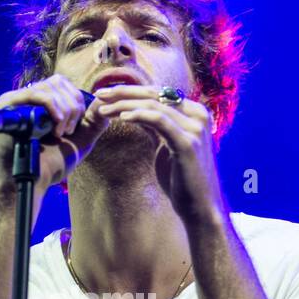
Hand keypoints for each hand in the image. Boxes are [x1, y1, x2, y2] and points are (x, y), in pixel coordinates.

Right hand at [0, 74, 110, 201]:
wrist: (33, 182)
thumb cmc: (53, 165)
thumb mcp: (80, 139)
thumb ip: (94, 120)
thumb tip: (105, 98)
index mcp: (38, 104)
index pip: (60, 84)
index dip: (75, 100)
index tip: (75, 126)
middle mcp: (23, 99)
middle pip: (56, 82)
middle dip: (71, 106)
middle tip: (67, 132)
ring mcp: (12, 101)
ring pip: (48, 87)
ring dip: (63, 111)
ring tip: (59, 133)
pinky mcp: (4, 106)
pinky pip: (36, 94)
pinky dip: (52, 107)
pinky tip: (56, 126)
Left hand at [92, 84, 225, 226]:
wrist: (199, 208)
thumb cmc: (181, 180)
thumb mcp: (166, 146)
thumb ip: (157, 127)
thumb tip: (135, 112)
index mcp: (193, 113)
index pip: (157, 93)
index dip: (130, 91)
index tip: (105, 94)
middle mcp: (197, 115)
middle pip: (154, 94)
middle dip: (123, 93)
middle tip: (98, 94)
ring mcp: (195, 128)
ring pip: (153, 105)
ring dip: (124, 105)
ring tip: (102, 110)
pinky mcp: (188, 143)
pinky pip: (159, 121)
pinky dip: (139, 116)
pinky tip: (121, 118)